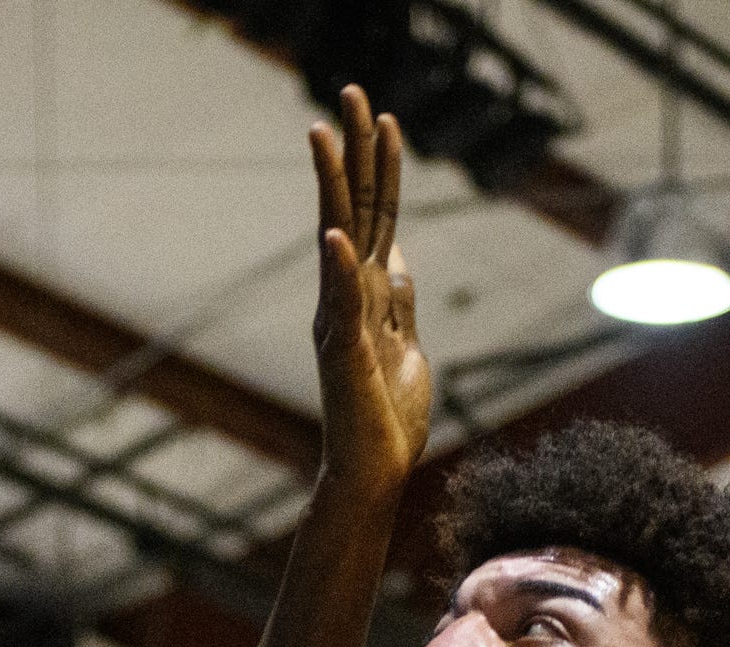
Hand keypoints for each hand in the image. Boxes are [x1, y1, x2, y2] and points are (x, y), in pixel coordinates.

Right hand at [308, 88, 433, 497]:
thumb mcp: (405, 343)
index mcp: (366, 292)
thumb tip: (397, 256)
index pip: (378, 215)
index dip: (383, 167)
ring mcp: (341, 321)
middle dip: (355, 151)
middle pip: (354, 209)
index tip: (385, 117)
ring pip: (339, 240)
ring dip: (333, 187)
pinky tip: (335, 238)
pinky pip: (342, 306)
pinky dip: (338, 272)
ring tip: (324, 136)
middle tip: (352, 92)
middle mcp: (346, 296)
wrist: (374, 471)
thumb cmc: (387, 415)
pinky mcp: (345, 355)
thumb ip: (399, 300)